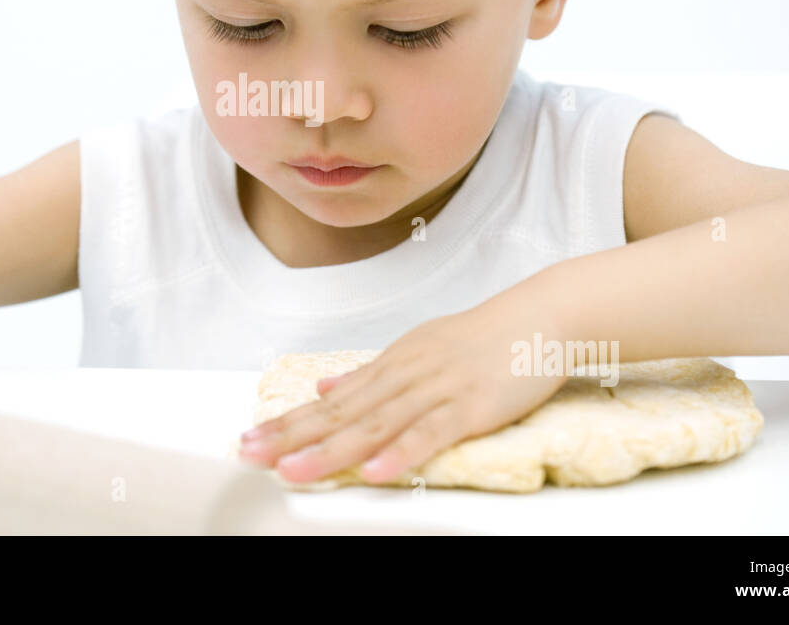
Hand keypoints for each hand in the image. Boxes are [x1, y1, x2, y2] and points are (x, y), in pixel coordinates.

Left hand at [237, 291, 570, 484]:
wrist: (539, 317)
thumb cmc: (483, 338)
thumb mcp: (417, 349)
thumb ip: (370, 373)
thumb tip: (325, 384)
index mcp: (389, 365)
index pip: (328, 400)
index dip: (287, 421)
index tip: (249, 438)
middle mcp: (403, 375)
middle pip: (340, 412)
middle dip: (291, 436)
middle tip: (248, 453)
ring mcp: (435, 389)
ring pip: (375, 424)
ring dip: (332, 450)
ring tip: (294, 471)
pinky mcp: (470, 405)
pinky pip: (430, 433)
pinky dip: (401, 453)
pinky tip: (375, 471)